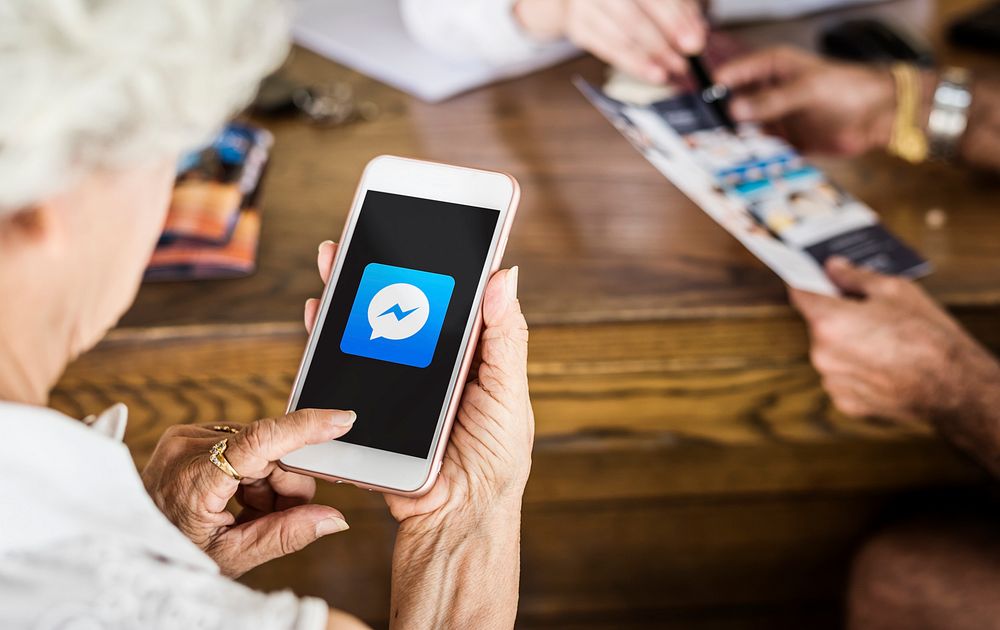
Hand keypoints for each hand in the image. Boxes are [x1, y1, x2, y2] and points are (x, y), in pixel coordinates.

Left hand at [142, 409, 356, 576]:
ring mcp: (185, 437)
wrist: (127, 549)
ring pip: (259, 448)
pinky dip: (250, 474)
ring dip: (266, 481)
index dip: (305, 428)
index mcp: (194, 478)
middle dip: (283, 483)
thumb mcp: (231, 557)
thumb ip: (286, 534)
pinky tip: (236, 500)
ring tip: (246, 514)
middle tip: (271, 516)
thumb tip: (333, 519)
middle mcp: (188, 446)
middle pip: (269, 451)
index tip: (341, 421)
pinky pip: (241, 445)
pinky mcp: (189, 435)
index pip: (261, 441)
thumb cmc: (172, 557)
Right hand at [306, 241, 533, 529]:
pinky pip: (346, 368)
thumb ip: (505, 337)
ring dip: (348, 296)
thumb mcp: (509, 394)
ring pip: (369, 330)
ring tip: (334, 261)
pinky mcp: (372, 407)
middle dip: (379, 269)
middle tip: (362, 234)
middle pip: (401, 306)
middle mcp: (433, 363)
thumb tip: (505, 275)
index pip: (452, 298)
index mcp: (471, 355)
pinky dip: (328, 340)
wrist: (457, 518)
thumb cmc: (496, 460)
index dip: (436, 263)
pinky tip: (318, 316)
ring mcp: (400, 384)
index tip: (421, 227)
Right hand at [514, 0, 706, 82]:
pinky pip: (608, 49)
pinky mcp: (578, 26)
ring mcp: (585, 4)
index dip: (676, 20)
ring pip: (621, 36)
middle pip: (634, 18)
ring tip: (668, 71)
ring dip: (649, 59)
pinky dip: (632, 64)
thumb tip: (696, 37)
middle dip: (662, 44)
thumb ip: (680, 9)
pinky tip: (650, 73)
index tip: (694, 43)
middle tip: (682, 62)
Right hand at [715, 46, 895, 154]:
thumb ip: (770, 102)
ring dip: (734, 142)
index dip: (712, 90)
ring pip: (744, 130)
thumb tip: (734, 110)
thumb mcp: (807, 91)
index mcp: (770, 68)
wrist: (879, 117)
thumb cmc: (848, 90)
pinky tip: (741, 166)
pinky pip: (761, 150)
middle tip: (701, 137)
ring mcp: (774, 117)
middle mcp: (767, 92)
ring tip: (717, 155)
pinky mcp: (784, 140)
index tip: (697, 109)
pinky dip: (752, 157)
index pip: (731, 75)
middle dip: (718, 121)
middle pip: (732, 105)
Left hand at [790, 257, 999, 422]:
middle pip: (818, 326)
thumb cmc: (928, 335)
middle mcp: (822, 354)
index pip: (800, 294)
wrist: (955, 385)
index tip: (815, 280)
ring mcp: (833, 382)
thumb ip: (855, 277)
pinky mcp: (847, 404)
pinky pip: (844, 379)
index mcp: (828, 322)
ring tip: (885, 345)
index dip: (809, 284)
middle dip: (838, 318)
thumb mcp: (895, 290)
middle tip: (871, 316)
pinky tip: (885, 368)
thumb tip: (833, 268)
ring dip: (847, 347)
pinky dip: (858, 372)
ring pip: (831, 354)